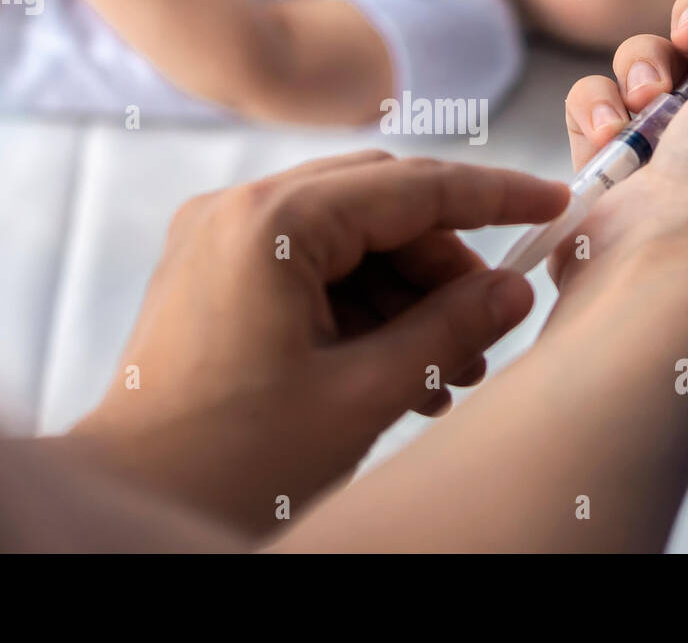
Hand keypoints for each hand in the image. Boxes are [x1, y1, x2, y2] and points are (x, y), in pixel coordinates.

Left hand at [71, 151, 568, 534]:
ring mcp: (222, 239)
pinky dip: (363, 306)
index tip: (552, 202)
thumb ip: (448, 330)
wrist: (135, 502)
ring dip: (407, 293)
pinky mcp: (216, 273)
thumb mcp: (361, 395)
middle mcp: (238, 211)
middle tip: (492, 321)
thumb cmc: (230, 459)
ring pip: (349, 237)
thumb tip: (514, 290)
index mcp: (270, 223)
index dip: (492, 195)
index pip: (411, 186)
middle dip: (445, 262)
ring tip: (450, 367)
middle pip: (380, 206)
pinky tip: (402, 368)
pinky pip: (312, 265)